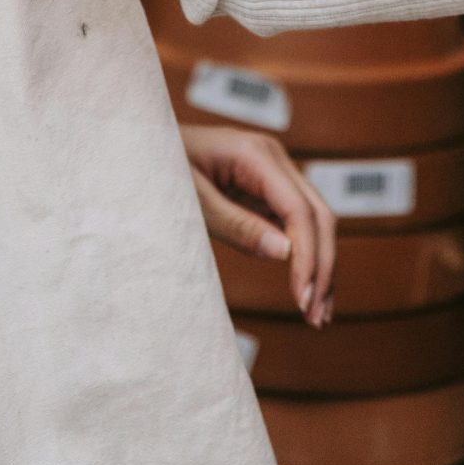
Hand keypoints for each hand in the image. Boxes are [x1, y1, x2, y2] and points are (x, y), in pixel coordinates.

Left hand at [180, 124, 336, 326]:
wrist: (141, 146)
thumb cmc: (160, 170)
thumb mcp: (192, 202)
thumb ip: (237, 226)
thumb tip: (285, 253)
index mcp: (256, 154)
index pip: (299, 210)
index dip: (308, 257)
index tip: (302, 301)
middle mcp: (274, 158)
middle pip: (319, 214)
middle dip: (323, 266)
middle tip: (316, 317)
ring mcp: (274, 170)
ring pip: (315, 219)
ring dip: (320, 265)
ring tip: (317, 315)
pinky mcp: (267, 187)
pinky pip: (297, 223)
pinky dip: (305, 256)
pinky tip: (306, 289)